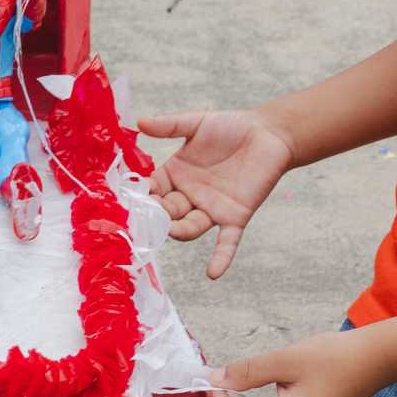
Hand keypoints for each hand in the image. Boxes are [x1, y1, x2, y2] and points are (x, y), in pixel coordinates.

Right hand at [138, 109, 295, 278]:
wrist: (268, 133)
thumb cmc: (231, 126)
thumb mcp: (197, 123)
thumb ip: (169, 125)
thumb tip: (138, 123)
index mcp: (175, 175)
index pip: (153, 189)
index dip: (142, 194)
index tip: (128, 199)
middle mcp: (189, 196)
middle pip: (167, 213)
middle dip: (156, 216)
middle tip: (146, 217)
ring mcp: (211, 209)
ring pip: (190, 227)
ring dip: (179, 232)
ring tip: (170, 231)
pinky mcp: (236, 217)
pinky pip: (227, 242)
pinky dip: (220, 258)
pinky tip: (213, 273)